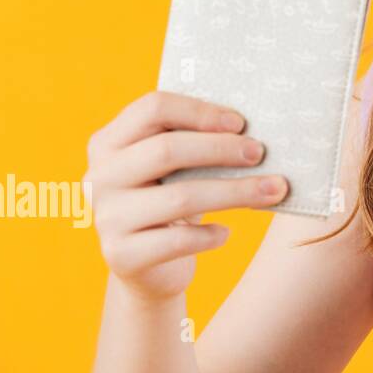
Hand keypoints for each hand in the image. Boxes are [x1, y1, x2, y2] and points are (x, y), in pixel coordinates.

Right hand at [84, 92, 288, 303]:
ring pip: (180, 197)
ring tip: (274, 190)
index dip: (201, 112)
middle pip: (167, 150)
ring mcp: (106, 217)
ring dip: (236, 192)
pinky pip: (176, 240)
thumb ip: (196, 140)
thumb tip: (253, 127)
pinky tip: (227, 233)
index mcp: (108, 141)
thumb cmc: (172, 197)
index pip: (152, 108)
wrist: (148, 265)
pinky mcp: (121, 255)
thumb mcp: (175, 165)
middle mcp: (98, 177)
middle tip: (261, 153)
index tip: (241, 122)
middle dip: (222, 149)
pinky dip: (209, 235)